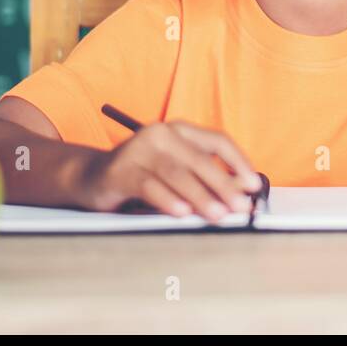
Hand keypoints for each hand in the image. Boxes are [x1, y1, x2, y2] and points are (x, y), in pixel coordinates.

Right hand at [74, 121, 263, 222]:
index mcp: (179, 130)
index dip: (239, 162)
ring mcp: (139, 149)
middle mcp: (161, 134)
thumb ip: (206, 178)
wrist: (92, 177)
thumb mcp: (177, 174)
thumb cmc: (142, 175)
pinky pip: (150, 186)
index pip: (217, 141)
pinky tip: (182, 213)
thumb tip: (242, 191)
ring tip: (217, 215)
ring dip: (200, 197)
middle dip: (224, 185)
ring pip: (177, 174)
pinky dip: (168, 201)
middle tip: (240, 207)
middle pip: (199, 159)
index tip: (254, 185)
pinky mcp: (121, 170)